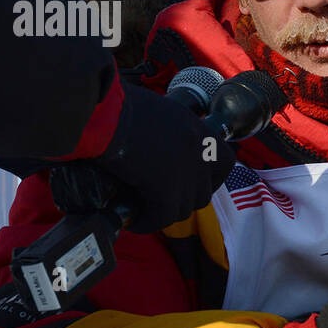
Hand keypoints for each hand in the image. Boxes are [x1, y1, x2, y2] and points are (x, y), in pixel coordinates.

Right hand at [93, 81, 235, 232]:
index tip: (192, 184)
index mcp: (196, 127)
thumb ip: (167, 132)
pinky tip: (135, 221)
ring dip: (164, 213)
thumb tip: (157, 151)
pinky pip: (162, 216)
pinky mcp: (164, 186)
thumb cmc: (115, 104)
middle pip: (203, 191)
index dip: (210, 178)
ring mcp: (184, 168)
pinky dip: (148, 222)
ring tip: (145, 211)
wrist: (101, 110)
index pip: (225, 161)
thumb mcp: (155, 112)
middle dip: (183, 200)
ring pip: (183, 208)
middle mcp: (197, 148)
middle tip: (161, 201)